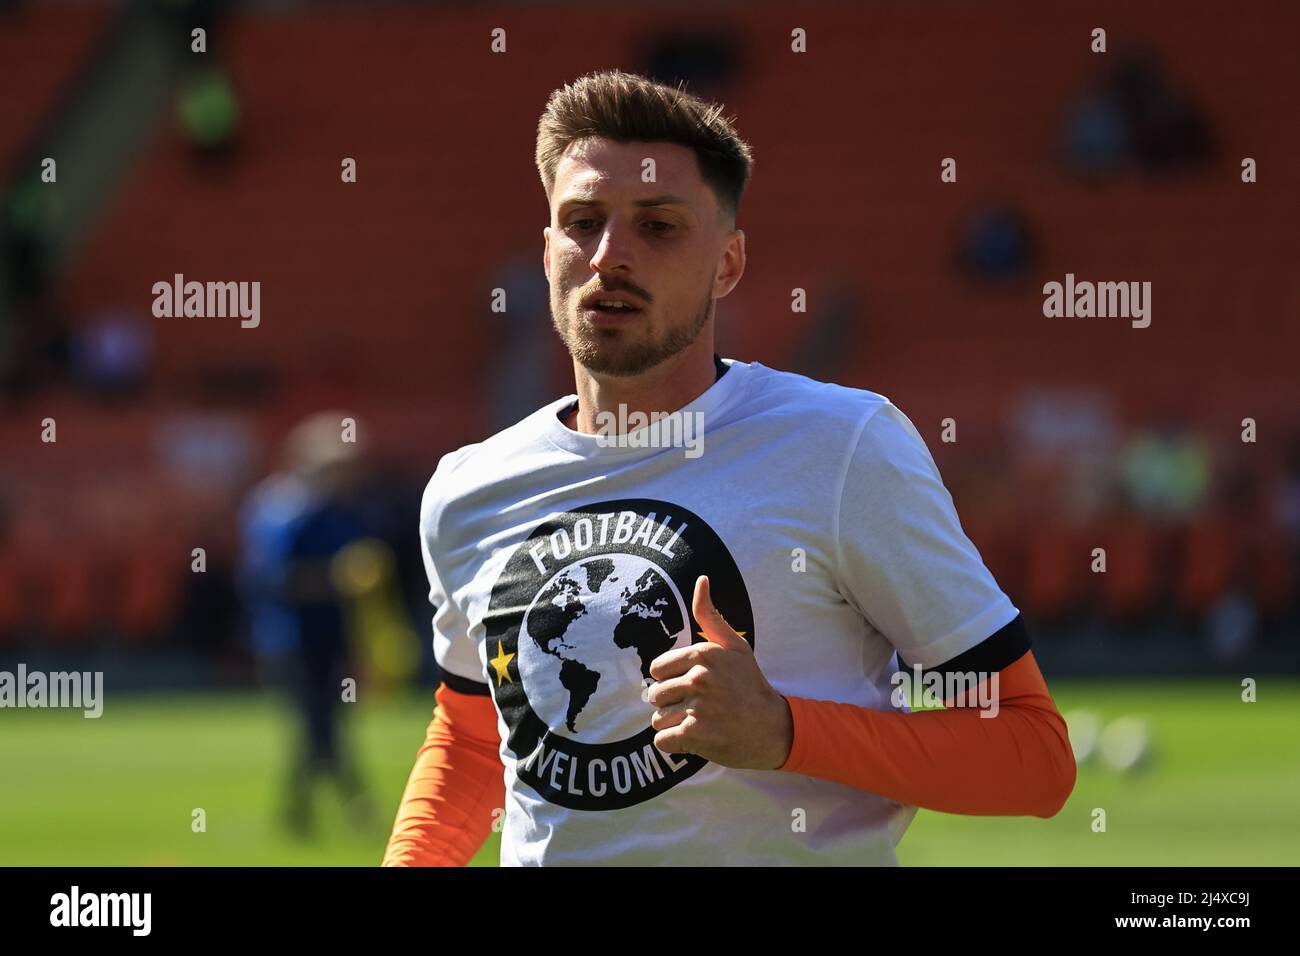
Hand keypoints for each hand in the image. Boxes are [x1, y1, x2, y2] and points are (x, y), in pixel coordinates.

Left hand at [646, 575, 793, 769]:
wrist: (774, 728)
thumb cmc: (750, 685)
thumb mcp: (734, 646)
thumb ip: (710, 615)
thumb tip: (701, 579)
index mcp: (703, 654)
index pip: (657, 669)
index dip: (671, 680)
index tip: (692, 687)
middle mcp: (699, 677)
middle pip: (655, 694)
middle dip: (672, 704)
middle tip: (698, 708)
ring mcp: (698, 707)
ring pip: (658, 719)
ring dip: (674, 726)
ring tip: (699, 723)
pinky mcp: (697, 735)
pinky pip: (662, 741)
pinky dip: (674, 745)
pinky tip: (694, 739)